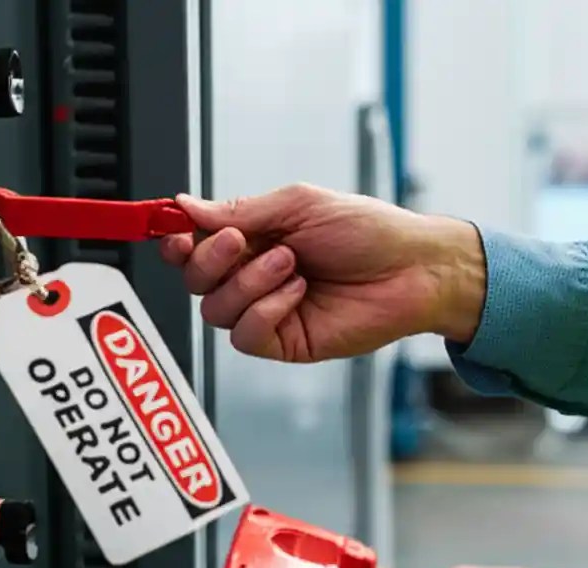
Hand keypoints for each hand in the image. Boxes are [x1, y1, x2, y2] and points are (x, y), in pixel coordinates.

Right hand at [160, 183, 485, 361]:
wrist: (413, 267)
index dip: (176, 240)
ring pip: (215, 310)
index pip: (194, 244)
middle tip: (242, 241)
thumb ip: (240, 210)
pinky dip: (264, 310)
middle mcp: (254, 276)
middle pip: (195, 281)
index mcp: (254, 239)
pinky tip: (297, 293)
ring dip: (247, 283)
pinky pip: (245, 336)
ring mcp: (269, 311)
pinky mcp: (286, 342)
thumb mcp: (299, 205)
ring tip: (291, 263)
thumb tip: (185, 206)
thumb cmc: (368, 231)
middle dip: (208, 259)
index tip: (174, 231)